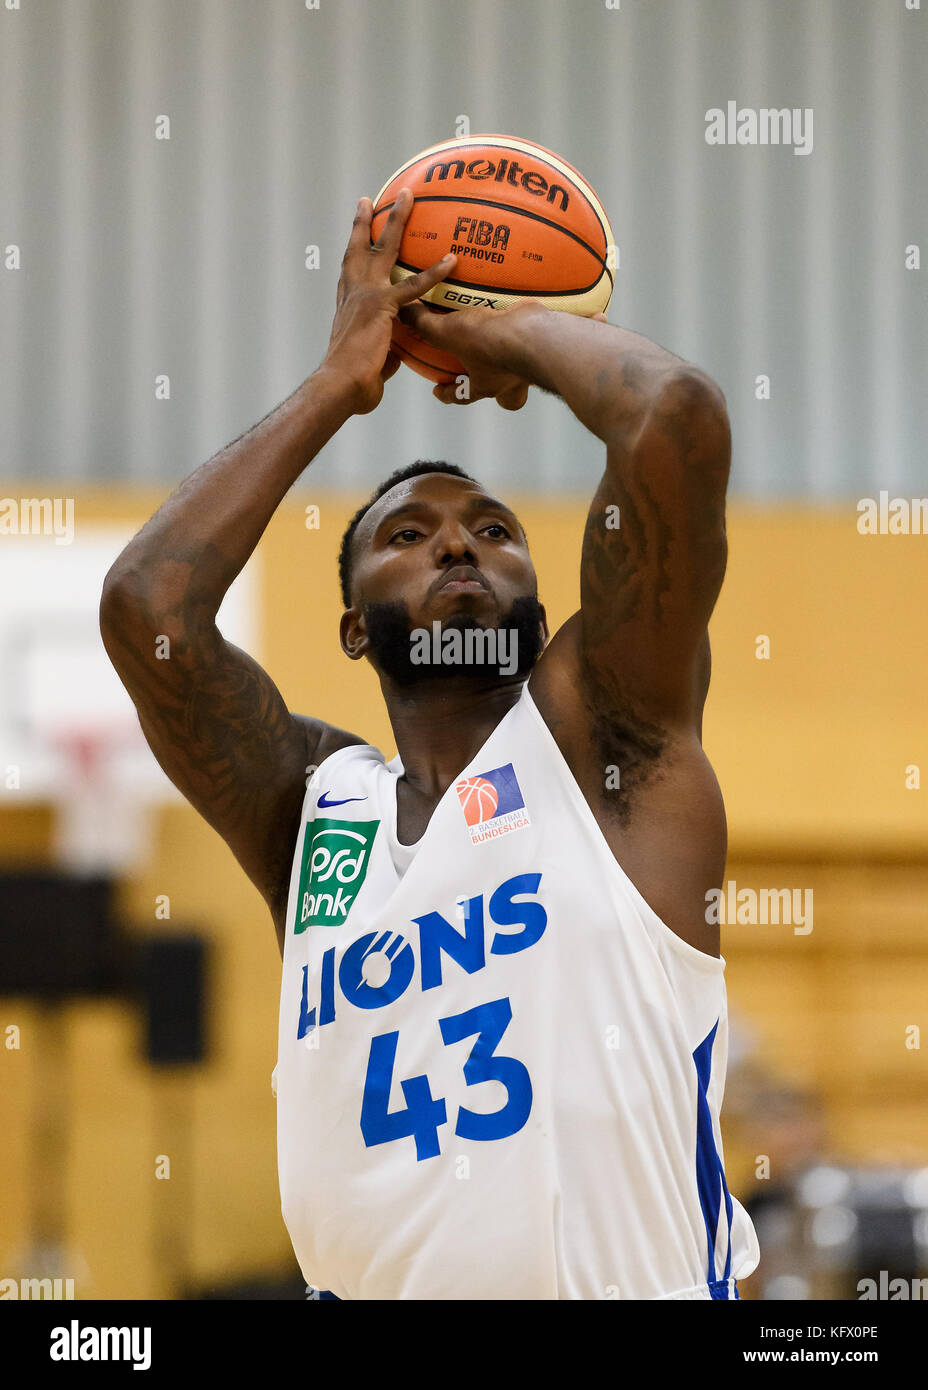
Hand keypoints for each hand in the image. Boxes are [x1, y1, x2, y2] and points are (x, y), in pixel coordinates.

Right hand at [321, 191, 457, 414]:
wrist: (341, 384)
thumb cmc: (352, 384)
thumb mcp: (371, 366)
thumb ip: (385, 356)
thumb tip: (396, 359)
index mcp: (346, 305)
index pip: (350, 273)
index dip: (355, 254)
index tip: (357, 237)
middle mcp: (352, 293)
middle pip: (359, 248)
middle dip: (365, 222)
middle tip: (370, 201)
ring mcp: (367, 295)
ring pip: (385, 249)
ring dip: (397, 219)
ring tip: (408, 195)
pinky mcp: (383, 305)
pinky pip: (414, 286)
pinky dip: (434, 273)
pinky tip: (451, 260)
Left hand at [399, 301, 609, 408]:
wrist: (538, 341)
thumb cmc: (493, 343)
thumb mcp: (453, 332)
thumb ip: (427, 324)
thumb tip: (405, 311)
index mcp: (489, 383)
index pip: (463, 395)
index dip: (448, 394)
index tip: (437, 391)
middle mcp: (515, 381)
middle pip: (510, 398)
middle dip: (506, 394)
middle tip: (498, 378)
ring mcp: (540, 368)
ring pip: (544, 372)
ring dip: (545, 362)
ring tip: (544, 341)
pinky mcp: (562, 349)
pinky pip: (575, 340)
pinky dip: (588, 329)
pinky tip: (597, 315)